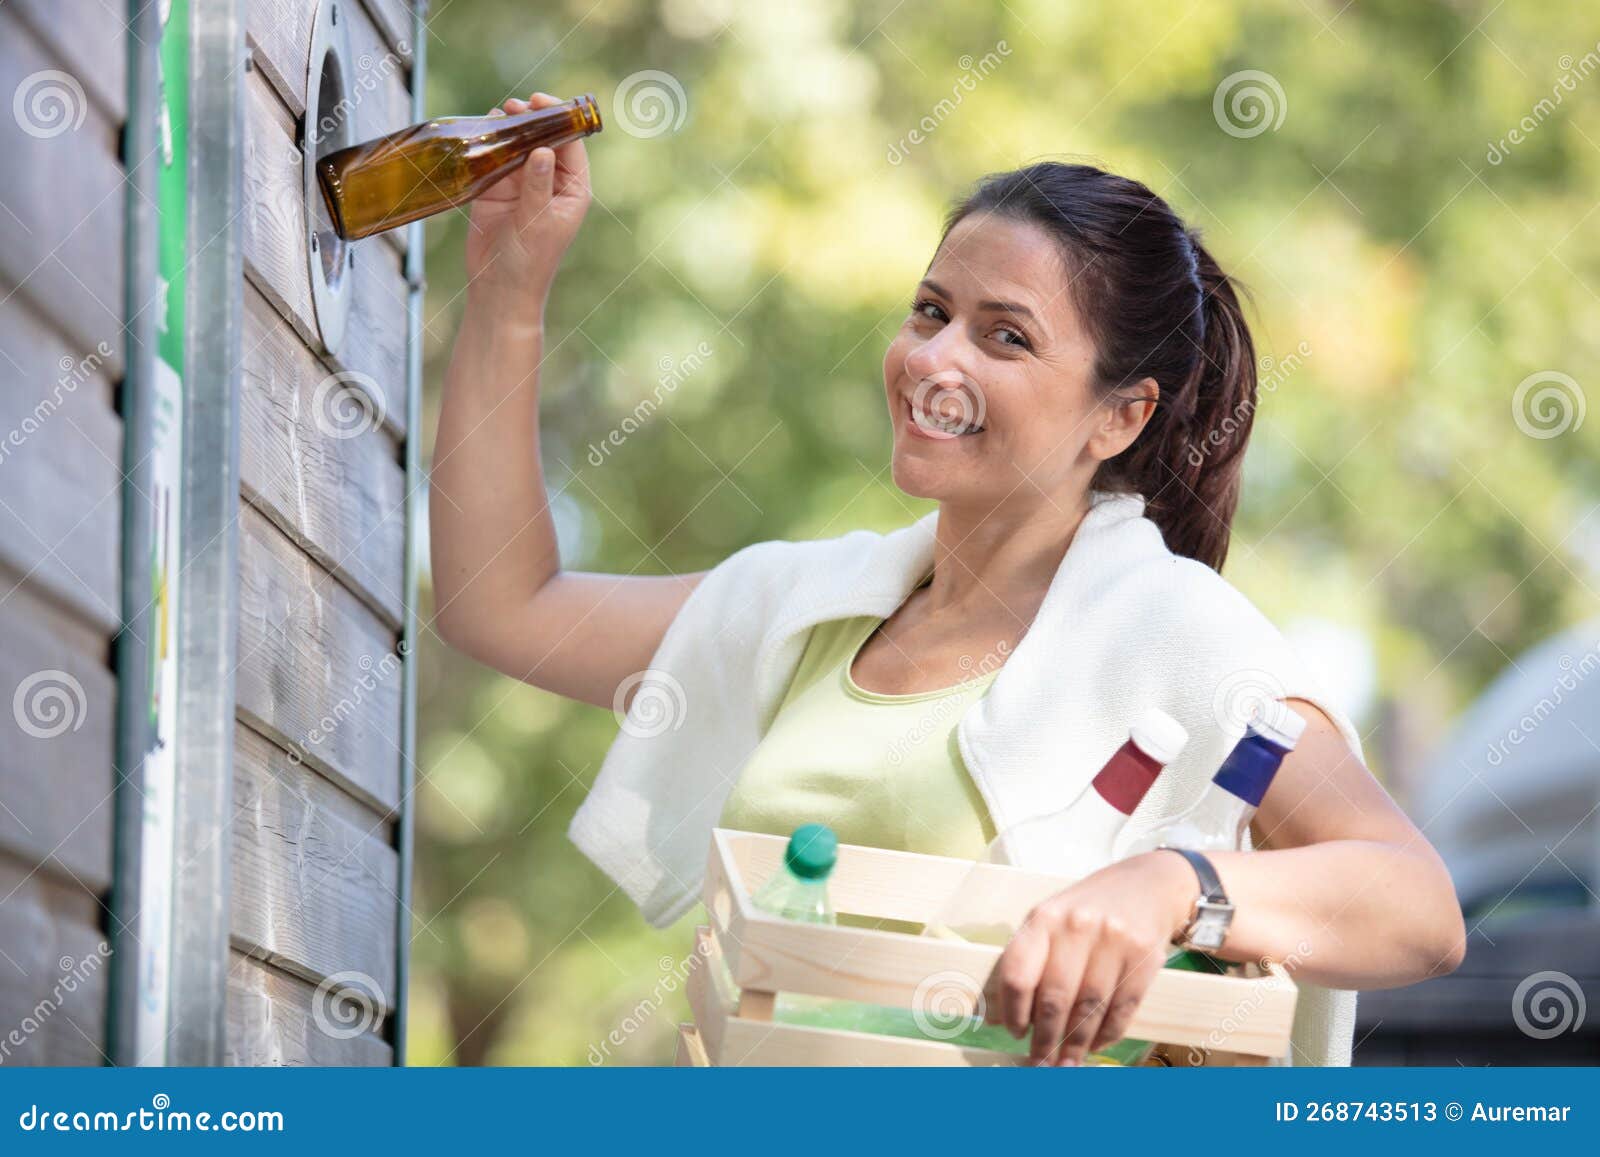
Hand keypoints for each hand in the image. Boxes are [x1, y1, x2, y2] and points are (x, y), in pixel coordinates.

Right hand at [464, 92, 592, 322]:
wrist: (498, 289)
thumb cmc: (528, 263)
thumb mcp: (536, 223)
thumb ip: (537, 185)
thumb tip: (542, 150)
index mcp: (573, 190)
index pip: (571, 144)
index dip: (559, 119)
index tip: (541, 103)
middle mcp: (550, 182)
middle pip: (544, 138)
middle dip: (531, 119)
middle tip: (514, 106)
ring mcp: (524, 183)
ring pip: (519, 144)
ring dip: (510, 128)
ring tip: (498, 115)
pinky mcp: (497, 187)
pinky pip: (496, 157)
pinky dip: (491, 143)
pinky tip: (483, 130)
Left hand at [988, 850, 1195, 1065]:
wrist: (1150, 884)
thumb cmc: (1088, 908)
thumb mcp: (1051, 918)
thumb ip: (1027, 960)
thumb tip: (996, 1016)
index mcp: (1044, 917)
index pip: (1019, 972)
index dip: (1012, 1010)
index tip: (1014, 1033)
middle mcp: (1078, 926)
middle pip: (1055, 998)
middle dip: (1045, 1040)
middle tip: (1040, 1065)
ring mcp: (1115, 941)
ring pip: (1089, 1009)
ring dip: (1076, 1045)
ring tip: (1066, 1064)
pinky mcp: (1145, 958)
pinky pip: (1122, 1009)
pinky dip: (1107, 1035)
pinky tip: (1095, 1045)